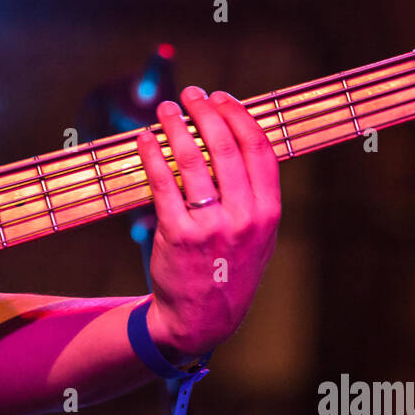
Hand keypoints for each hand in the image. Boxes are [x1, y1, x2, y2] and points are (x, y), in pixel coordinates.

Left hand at [136, 85, 280, 362]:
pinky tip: (146, 139)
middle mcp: (244, 219)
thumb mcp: (260, 238)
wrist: (204, 319)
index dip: (239, 116)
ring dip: (176, 125)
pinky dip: (153, 154)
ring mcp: (210, 227)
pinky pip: (163, 182)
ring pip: (193, 159)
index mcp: (268, 214)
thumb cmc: (230, 271)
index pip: (259, 150)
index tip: (223, 99)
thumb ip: (256, 196)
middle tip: (191, 95)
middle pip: (226, 146)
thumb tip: (239, 139)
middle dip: (206, 111)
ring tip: (166, 110)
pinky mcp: (177, 235)